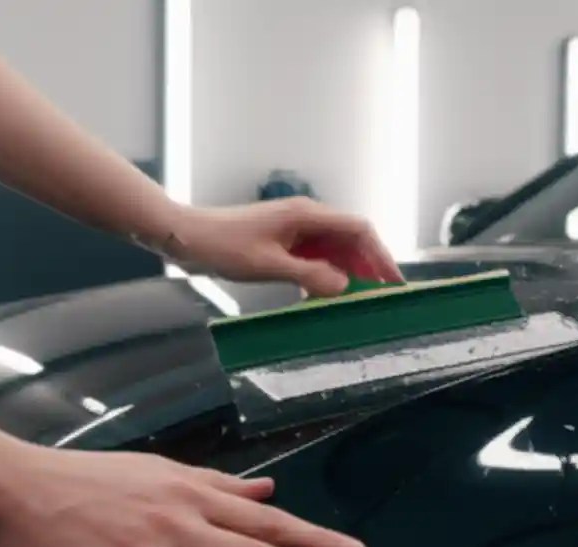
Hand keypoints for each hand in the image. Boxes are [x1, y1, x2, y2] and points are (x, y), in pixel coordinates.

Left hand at [157, 197, 404, 295]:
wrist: (186, 236)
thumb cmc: (223, 246)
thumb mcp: (268, 265)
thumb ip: (310, 274)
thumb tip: (344, 286)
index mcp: (307, 216)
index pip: (359, 230)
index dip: (380, 255)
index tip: (392, 280)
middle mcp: (307, 218)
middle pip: (351, 240)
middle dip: (370, 266)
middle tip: (383, 297)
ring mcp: (295, 228)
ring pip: (335, 249)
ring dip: (349, 273)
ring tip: (361, 300)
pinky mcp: (284, 240)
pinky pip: (316, 256)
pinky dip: (326, 274)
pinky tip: (326, 296)